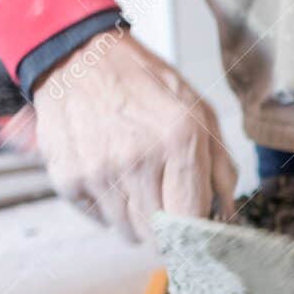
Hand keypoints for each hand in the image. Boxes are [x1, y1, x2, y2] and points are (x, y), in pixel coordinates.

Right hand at [28, 30, 237, 242]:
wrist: (77, 56)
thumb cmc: (145, 84)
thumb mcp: (199, 111)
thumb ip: (220, 168)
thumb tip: (225, 217)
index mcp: (178, 141)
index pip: (191, 223)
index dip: (194, 235)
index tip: (194, 234)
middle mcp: (136, 160)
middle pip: (159, 237)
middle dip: (167, 228)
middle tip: (164, 201)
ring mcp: (98, 171)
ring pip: (128, 232)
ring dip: (136, 217)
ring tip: (134, 179)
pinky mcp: (68, 177)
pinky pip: (98, 218)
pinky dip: (107, 206)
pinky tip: (109, 173)